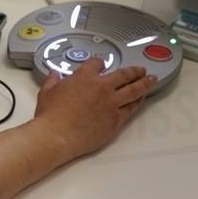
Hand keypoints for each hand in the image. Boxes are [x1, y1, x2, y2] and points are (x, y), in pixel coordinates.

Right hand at [30, 57, 156, 161]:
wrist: (57, 134)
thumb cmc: (51, 115)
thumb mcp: (47, 92)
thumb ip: (53, 81)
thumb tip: (54, 75)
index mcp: (84, 77)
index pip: (97, 64)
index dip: (100, 63)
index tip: (102, 65)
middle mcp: (101, 87)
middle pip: (123, 75)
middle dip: (134, 71)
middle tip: (140, 69)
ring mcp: (111, 103)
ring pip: (133, 90)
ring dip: (144, 83)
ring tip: (150, 79)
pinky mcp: (116, 120)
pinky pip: (132, 108)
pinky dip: (138, 102)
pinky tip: (142, 99)